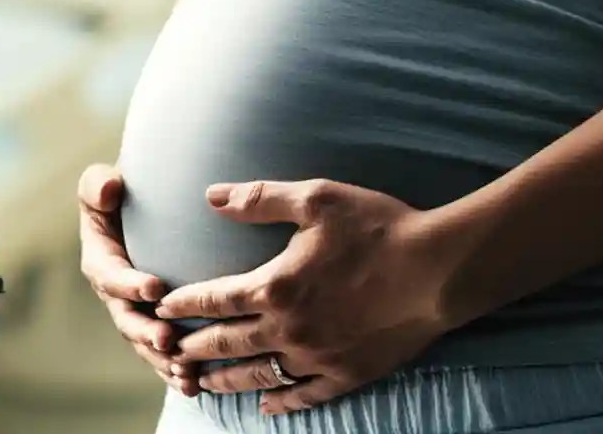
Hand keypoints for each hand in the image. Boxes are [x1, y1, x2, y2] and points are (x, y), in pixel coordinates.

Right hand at [78, 163, 200, 396]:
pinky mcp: (156, 322)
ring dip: (163, 359)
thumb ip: (97, 184)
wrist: (148, 206)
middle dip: (146, 332)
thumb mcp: (101, 182)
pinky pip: (162, 353)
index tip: (155, 286)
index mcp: (101, 258)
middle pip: (127, 318)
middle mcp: (116, 291)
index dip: (129, 283)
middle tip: (169, 340)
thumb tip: (107, 190)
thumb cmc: (125, 192)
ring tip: (186, 372)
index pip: (109, 274)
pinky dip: (175, 370)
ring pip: (146, 342)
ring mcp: (136, 311)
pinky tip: (194, 384)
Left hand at [154, 179, 451, 414]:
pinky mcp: (349, 373)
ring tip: (202, 382)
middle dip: (192, 347)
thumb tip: (210, 197)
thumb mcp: (316, 199)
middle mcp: (289, 329)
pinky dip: (281, 402)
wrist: (442, 269)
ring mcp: (319, 356)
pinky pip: (306, 394)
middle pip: (226, 344)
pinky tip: (266, 406)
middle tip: (167, 350)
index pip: (213, 300)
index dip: (183, 304)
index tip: (161, 308)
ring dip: (225, 380)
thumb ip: (259, 198)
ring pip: (259, 376)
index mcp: (275, 286)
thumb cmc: (379, 227)